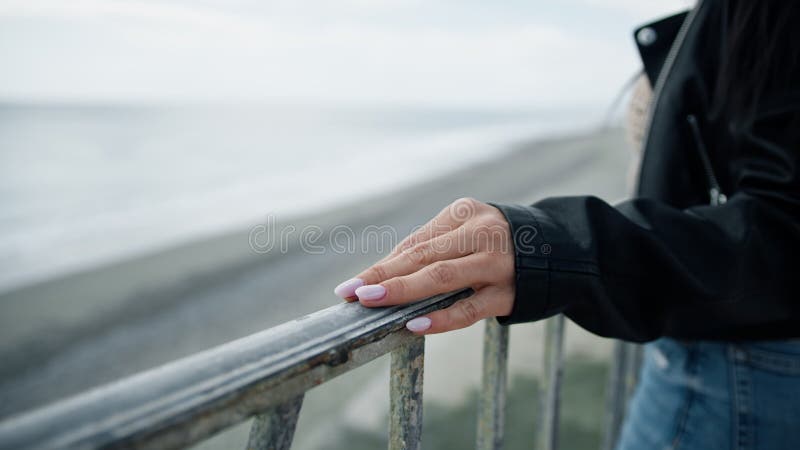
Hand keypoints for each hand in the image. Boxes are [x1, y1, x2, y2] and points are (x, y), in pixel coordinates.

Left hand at [333, 198, 514, 334]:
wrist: (558, 251)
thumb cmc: (495, 243)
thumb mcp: (466, 232)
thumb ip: (432, 249)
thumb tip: (383, 276)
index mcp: (465, 213)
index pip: (415, 243)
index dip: (381, 266)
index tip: (351, 286)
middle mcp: (482, 233)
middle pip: (423, 256)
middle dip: (384, 276)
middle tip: (353, 293)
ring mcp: (497, 264)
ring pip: (443, 278)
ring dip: (404, 290)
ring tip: (373, 302)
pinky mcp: (509, 293)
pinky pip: (470, 308)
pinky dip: (441, 317)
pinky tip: (415, 324)